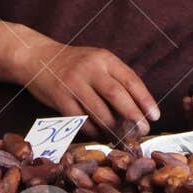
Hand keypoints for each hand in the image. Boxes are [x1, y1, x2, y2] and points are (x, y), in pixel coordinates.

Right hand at [14, 34, 159, 140]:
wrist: (37, 57)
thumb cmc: (73, 64)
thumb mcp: (96, 61)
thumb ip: (115, 79)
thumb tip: (138, 109)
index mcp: (103, 58)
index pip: (130, 80)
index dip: (145, 100)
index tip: (155, 116)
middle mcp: (89, 68)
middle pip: (117, 95)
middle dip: (133, 116)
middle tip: (142, 130)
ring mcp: (73, 83)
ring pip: (99, 111)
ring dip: (112, 127)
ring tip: (121, 136)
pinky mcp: (59, 97)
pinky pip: (81, 119)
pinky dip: (92, 129)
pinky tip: (98, 133)